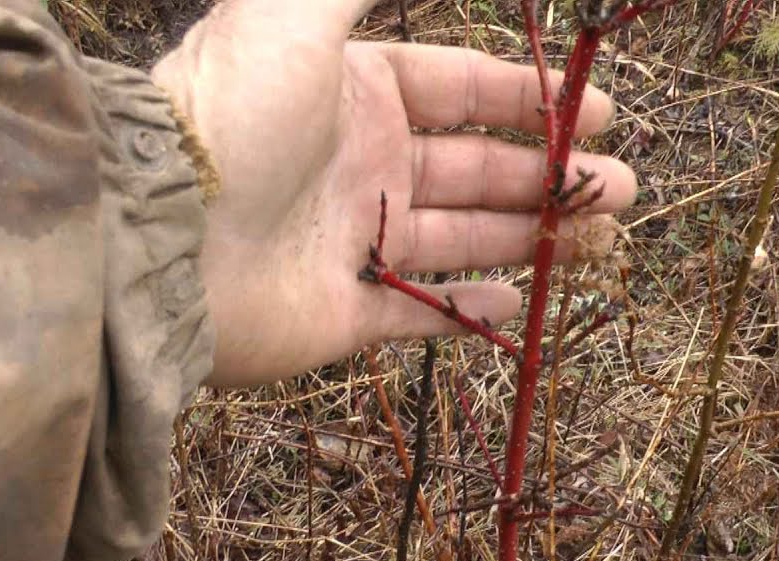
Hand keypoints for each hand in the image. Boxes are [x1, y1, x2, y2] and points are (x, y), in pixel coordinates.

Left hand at [152, 0, 635, 386]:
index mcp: (354, 95)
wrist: (160, 239)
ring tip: (602, 237)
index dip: (528, 99)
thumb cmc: (233, 117)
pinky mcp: (342, 314)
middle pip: (474, 168)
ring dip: (533, 234)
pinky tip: (526, 297)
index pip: (459, 91)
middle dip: (549, 174)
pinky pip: (422, 313)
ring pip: (463, 237)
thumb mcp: (297, 14)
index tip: (596, 110)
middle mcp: (358, 165)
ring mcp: (352, 241)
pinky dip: (474, 308)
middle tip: (619, 186)